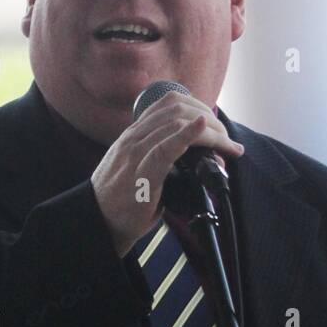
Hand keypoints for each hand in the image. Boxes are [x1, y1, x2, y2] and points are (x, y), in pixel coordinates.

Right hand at [90, 91, 243, 258]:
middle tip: (228, 142)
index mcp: (133, 134)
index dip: (198, 107)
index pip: (168, 103)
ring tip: (228, 147)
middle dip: (211, 121)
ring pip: (176, 124)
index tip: (216, 126)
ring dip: (210, 132)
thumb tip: (196, 158)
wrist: (98, 223)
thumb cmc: (122, 200)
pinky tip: (202, 128)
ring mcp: (135, 154)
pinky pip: (165, 149)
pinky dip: (187, 135)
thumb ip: (160, 157)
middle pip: (177, 109)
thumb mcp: (138, 168)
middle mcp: (133, 138)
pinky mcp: (141, 174)